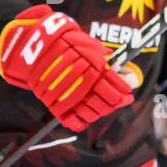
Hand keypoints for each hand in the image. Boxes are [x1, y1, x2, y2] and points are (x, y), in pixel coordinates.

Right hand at [0, 4, 133, 131]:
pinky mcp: (56, 105)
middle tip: (115, 101)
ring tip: (100, 106)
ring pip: (93, 113)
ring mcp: (71, 96)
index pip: (119, 89)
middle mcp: (86, 84)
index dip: (125, 95)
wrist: (40, 48)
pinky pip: (73, 121)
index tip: (127, 96)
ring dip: (100, 112)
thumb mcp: (93, 48)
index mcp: (98, 69)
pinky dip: (81, 121)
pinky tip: (85, 116)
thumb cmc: (70, 44)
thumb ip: (109, 63)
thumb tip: (127, 76)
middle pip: (108, 104)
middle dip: (114, 104)